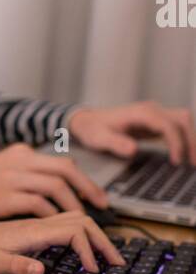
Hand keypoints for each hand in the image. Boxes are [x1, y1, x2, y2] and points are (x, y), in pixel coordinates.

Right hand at [0, 144, 107, 219]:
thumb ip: (21, 182)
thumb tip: (45, 197)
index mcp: (19, 155)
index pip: (61, 163)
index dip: (82, 181)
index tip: (95, 197)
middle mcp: (19, 161)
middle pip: (66, 169)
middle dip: (88, 189)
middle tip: (103, 207)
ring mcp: (11, 176)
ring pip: (56, 184)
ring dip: (74, 204)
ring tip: (84, 222)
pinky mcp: (3, 195)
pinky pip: (38, 202)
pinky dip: (51, 214)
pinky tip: (57, 226)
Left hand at [0, 211, 125, 273]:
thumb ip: (17, 266)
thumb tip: (42, 270)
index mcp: (32, 231)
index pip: (74, 232)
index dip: (89, 250)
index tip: (92, 271)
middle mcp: (38, 223)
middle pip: (82, 220)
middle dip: (104, 241)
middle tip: (117, 262)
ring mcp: (37, 223)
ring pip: (77, 218)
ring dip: (96, 235)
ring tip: (108, 255)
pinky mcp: (34, 226)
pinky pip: (67, 221)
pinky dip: (84, 231)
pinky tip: (85, 246)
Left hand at [69, 103, 195, 165]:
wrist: (87, 121)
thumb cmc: (93, 129)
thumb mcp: (99, 139)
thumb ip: (115, 143)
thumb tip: (133, 150)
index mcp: (140, 113)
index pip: (167, 125)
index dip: (175, 143)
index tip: (175, 161)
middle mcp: (151, 110)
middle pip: (182, 119)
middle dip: (191, 140)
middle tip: (193, 164)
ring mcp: (155, 115)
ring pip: (183, 121)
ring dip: (191, 139)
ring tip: (192, 162)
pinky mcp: (155, 123)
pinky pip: (177, 128)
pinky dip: (184, 140)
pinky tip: (184, 156)